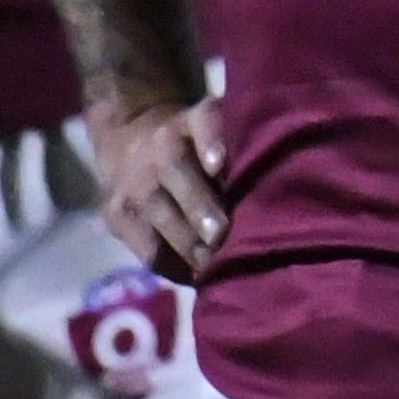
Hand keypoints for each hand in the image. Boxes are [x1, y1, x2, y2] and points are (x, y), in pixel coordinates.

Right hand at [88, 94, 231, 281]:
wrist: (134, 146)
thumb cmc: (206, 152)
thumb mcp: (225, 137)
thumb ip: (247, 154)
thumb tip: (283, 196)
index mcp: (195, 121)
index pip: (204, 121)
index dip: (211, 140)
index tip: (219, 163)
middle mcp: (162, 145)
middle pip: (176, 170)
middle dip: (198, 205)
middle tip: (220, 234)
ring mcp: (133, 179)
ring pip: (156, 210)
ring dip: (185, 241)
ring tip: (212, 264)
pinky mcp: (115, 213)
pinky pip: (143, 243)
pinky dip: (170, 263)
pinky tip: (195, 277)